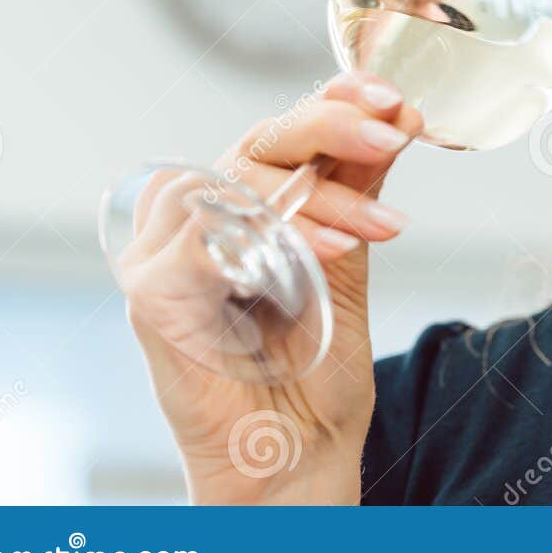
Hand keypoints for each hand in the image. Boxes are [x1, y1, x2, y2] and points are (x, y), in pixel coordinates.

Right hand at [122, 71, 421, 503]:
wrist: (298, 455)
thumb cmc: (315, 364)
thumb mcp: (351, 258)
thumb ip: (359, 189)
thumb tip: (398, 118)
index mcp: (244, 203)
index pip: (281, 130)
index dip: (331, 101)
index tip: (391, 97)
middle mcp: (200, 219)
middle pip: (256, 145)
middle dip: (331, 132)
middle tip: (392, 137)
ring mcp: (168, 255)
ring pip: (234, 187)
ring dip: (316, 199)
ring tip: (380, 228)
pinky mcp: (153, 300)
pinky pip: (200, 244)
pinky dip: (267, 241)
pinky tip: (326, 256)